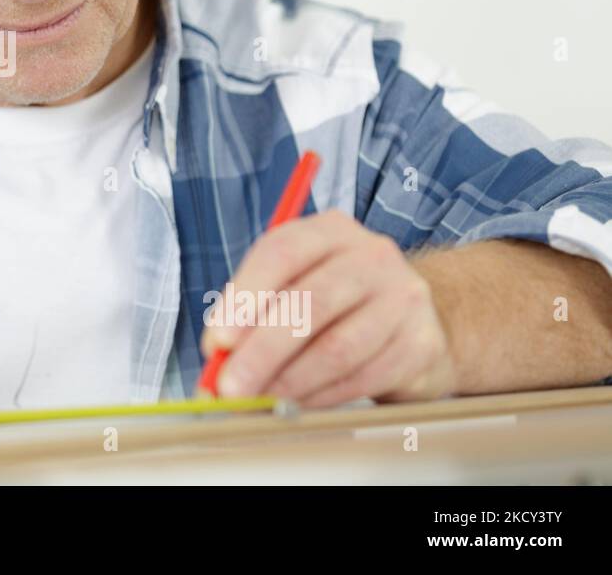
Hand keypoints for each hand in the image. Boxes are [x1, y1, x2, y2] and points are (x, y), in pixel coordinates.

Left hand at [199, 210, 455, 407]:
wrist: (418, 322)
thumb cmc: (338, 304)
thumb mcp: (295, 288)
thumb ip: (253, 312)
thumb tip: (216, 353)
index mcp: (330, 231)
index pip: (281, 252)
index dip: (245, 296)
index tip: (218, 339)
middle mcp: (371, 255)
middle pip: (309, 303)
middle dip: (261, 351)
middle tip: (230, 386)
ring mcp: (403, 298)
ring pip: (337, 347)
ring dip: (289, 381)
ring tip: (261, 402)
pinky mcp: (420, 344)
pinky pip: (362, 377)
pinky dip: (321, 396)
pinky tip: (297, 405)